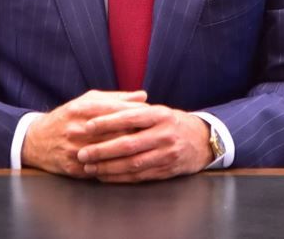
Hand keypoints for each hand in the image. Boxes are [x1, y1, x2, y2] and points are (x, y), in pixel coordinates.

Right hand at [21, 89, 147, 176]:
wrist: (36, 140)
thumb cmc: (68, 117)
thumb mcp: (88, 100)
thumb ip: (117, 98)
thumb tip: (143, 96)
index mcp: (83, 108)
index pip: (118, 110)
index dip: (138, 114)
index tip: (155, 116)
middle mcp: (78, 128)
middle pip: (117, 132)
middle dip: (138, 133)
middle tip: (156, 135)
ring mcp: (75, 149)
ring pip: (111, 153)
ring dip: (130, 153)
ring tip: (147, 150)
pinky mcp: (73, 167)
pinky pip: (100, 170)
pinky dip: (116, 168)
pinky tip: (130, 167)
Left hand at [77, 105, 212, 182]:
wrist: (201, 141)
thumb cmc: (170, 123)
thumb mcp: (156, 111)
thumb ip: (131, 108)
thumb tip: (101, 106)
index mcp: (159, 115)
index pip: (130, 117)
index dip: (108, 122)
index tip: (88, 125)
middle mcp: (164, 134)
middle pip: (128, 144)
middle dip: (102, 150)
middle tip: (82, 152)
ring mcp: (167, 154)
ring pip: (132, 163)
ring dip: (108, 167)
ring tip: (89, 167)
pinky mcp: (166, 171)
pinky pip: (139, 176)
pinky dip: (119, 178)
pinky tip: (105, 176)